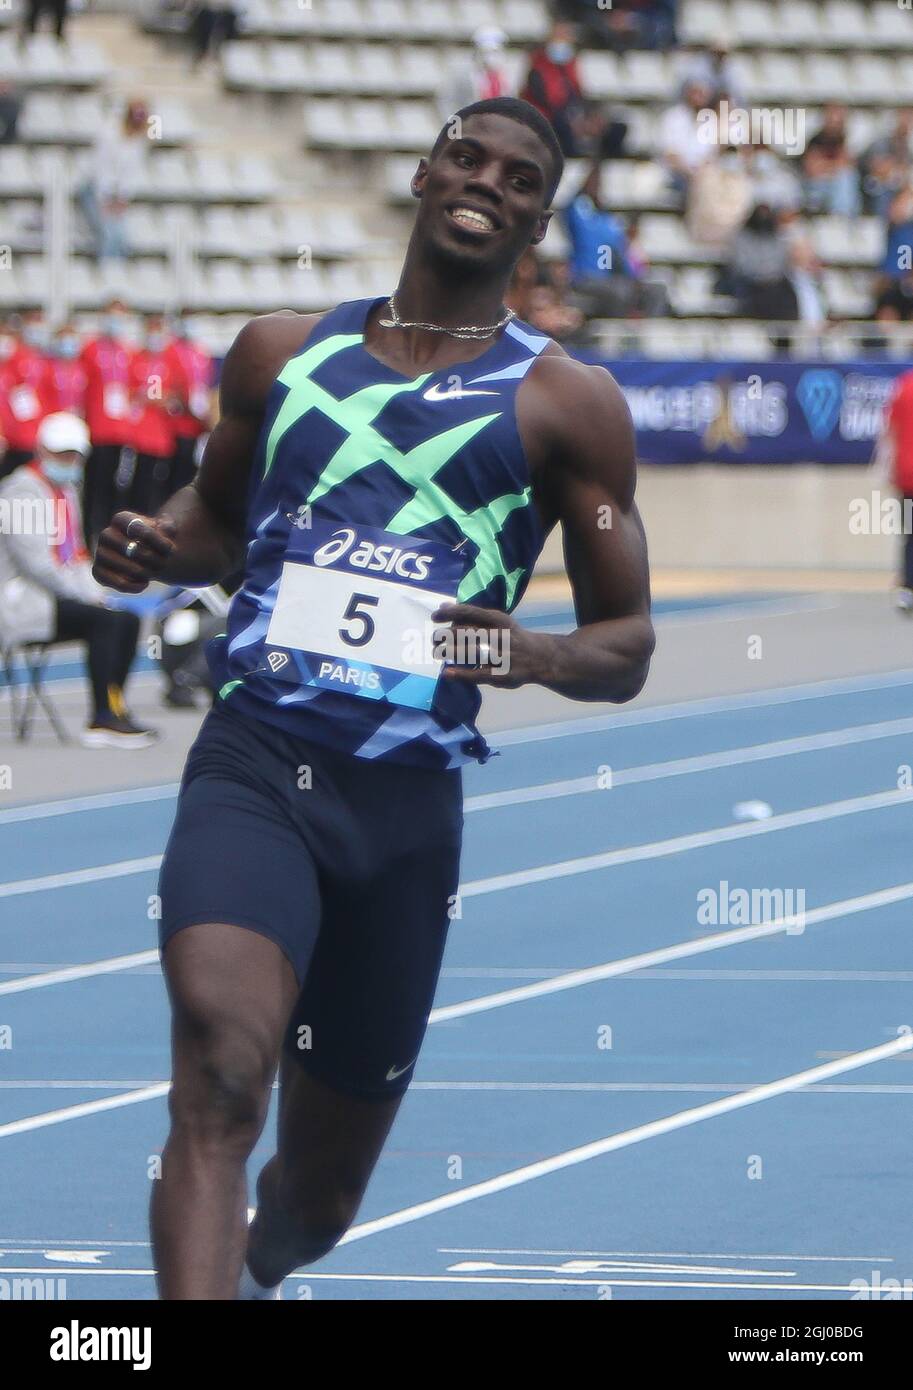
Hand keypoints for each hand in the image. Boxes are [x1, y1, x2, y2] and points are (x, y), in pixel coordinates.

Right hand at [92, 511, 175, 592]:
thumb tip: (165, 530)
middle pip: (129, 548)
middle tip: (161, 565)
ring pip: (122, 565)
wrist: (146, 557)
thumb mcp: (166, 531)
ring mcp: (100, 553)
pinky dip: (132, 586)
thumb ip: (167, 527)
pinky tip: (144, 584)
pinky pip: (113, 581)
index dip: (155, 539)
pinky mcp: (98, 571)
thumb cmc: (157, 542)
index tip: (170, 547)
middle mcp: (106, 534)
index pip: (137, 527)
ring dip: (142, 573)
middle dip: (149, 559)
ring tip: (151, 574)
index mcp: (121, 520)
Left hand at [431, 602, 555, 689]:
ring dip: (450, 652)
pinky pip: (478, 674)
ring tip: (437, 652)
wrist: (541, 657)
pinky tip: (447, 673)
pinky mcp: (502, 674)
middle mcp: (501, 636)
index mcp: (499, 620)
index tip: (434, 617)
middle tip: (433, 640)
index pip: (470, 613)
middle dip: (446, 636)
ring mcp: (502, 656)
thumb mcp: (497, 621)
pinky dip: (461, 674)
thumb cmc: (512, 636)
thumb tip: (444, 607)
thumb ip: (472, 616)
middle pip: (467, 632)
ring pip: (470, 652)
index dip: (450, 614)